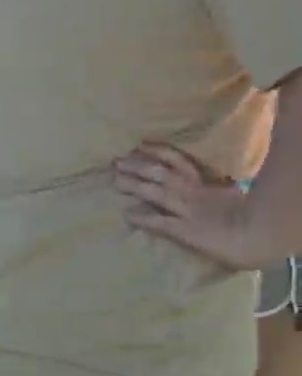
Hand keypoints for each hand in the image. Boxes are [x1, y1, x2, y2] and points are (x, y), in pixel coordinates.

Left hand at [115, 143, 272, 270]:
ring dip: (133, 185)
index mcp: (207, 182)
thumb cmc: (255, 215)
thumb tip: (220, 183)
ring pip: (154, 192)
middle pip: (159, 173)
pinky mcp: (183, 229)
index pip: (179, 161)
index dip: (158, 152)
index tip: (141, 145)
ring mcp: (186, 209)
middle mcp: (193, 191)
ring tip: (115, 179)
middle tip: (116, 160)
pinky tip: (126, 215)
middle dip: (137, 165)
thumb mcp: (235, 195)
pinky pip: (157, 222)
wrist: (260, 231)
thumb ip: (223, 188)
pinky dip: (141, 218)